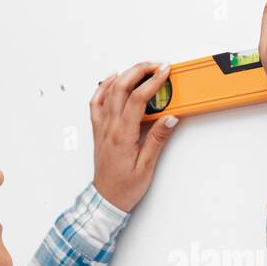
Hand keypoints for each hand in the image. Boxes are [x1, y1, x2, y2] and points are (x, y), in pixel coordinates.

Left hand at [89, 61, 180, 211]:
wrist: (106, 199)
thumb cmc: (124, 187)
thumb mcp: (146, 166)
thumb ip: (157, 140)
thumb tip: (169, 119)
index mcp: (121, 135)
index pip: (137, 99)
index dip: (152, 82)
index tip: (165, 73)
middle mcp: (109, 127)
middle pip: (121, 88)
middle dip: (140, 71)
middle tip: (157, 66)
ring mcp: (101, 127)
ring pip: (109, 91)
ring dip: (126, 75)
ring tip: (141, 68)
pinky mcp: (99, 129)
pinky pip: (97, 102)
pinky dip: (104, 86)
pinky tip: (113, 79)